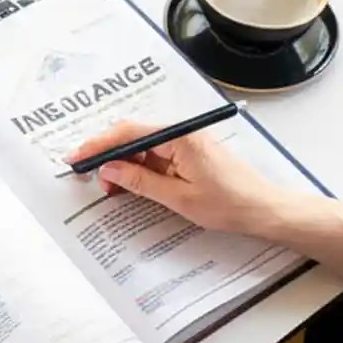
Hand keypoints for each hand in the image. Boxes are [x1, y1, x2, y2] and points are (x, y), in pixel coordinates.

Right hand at [66, 120, 296, 235]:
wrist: (264, 209)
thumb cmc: (230, 204)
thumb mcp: (178, 197)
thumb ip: (139, 182)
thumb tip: (109, 170)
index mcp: (180, 137)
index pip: (130, 133)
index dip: (100, 144)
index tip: (79, 157)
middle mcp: (182, 133)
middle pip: (134, 136)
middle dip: (108, 154)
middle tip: (86, 173)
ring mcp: (186, 143)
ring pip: (143, 148)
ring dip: (123, 165)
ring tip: (109, 187)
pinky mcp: (190, 155)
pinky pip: (157, 157)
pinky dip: (140, 170)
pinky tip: (129, 185)